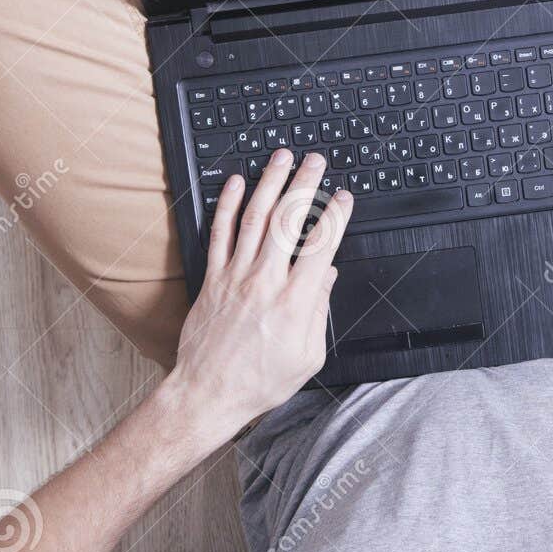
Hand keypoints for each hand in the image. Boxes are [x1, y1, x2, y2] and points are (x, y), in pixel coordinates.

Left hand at [162, 149, 353, 439]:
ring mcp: (236, 277)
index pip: (320, 246)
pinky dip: (227, 205)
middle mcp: (265, 282)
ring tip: (281, 158)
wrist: (209, 393)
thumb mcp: (309, 356)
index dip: (335, 216)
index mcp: (295, 302)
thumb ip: (319, 311)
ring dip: (270, 183)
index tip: (343, 198)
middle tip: (315, 160)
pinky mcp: (213, 279)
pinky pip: (219, 234)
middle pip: (288, 221)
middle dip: (305, 185)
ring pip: (255, 219)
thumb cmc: (259, 381)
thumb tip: (325, 275)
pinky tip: (236, 183)